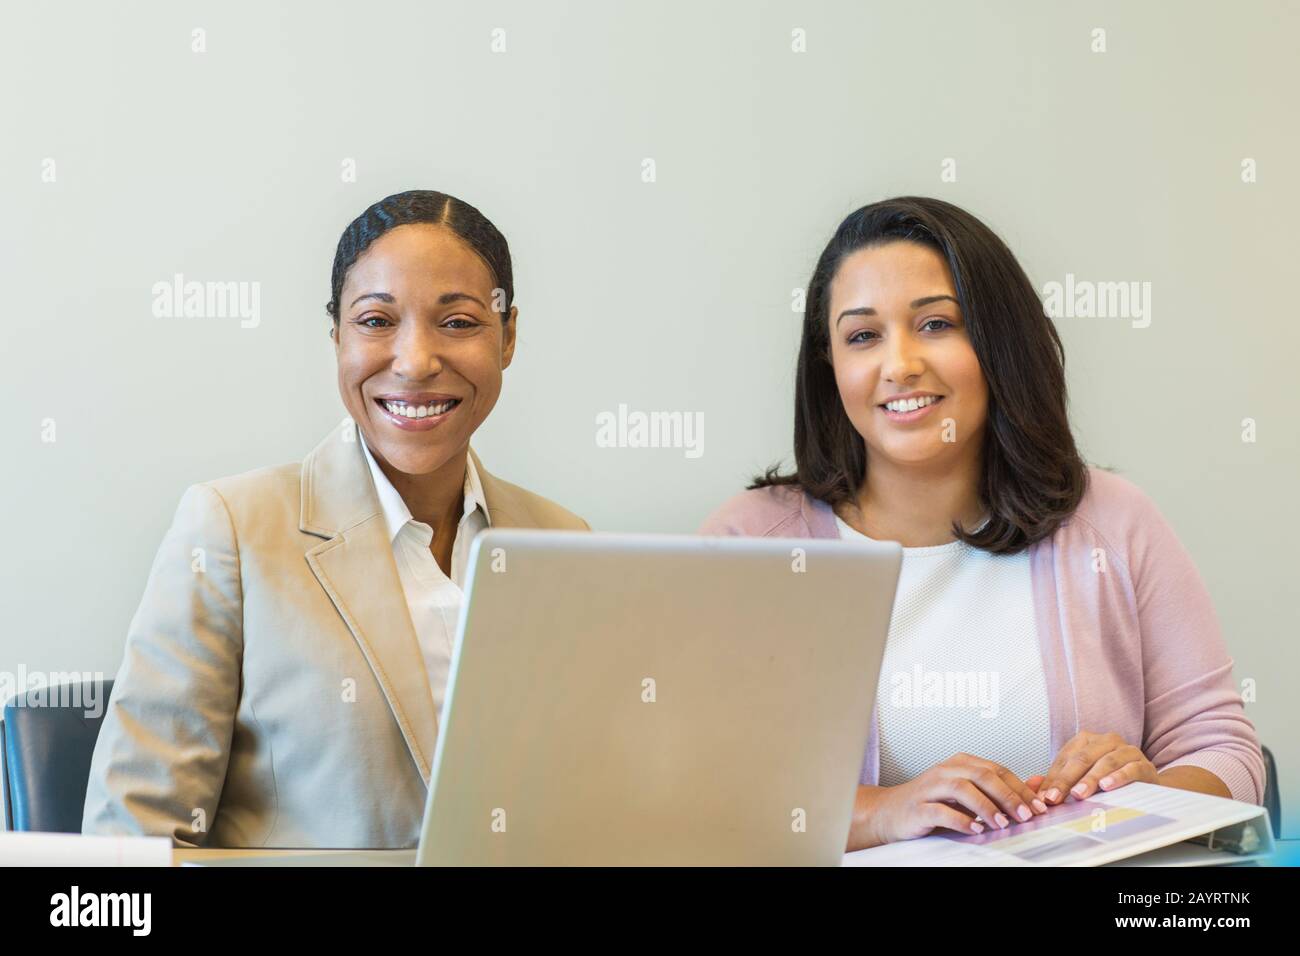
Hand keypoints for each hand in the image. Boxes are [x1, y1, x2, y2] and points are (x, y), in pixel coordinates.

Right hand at [870, 753, 1048, 843]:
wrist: (890, 812)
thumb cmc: (932, 802)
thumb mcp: (968, 793)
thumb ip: (999, 789)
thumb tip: (1038, 785)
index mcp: (960, 763)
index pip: (997, 769)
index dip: (1020, 787)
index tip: (1039, 806)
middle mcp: (946, 770)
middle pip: (982, 775)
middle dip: (1008, 795)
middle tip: (1026, 815)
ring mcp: (930, 787)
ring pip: (962, 788)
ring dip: (986, 806)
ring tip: (1002, 823)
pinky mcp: (918, 807)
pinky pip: (940, 811)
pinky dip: (960, 820)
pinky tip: (975, 829)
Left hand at [1027, 731, 1157, 804]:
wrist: (1146, 782)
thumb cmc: (1109, 777)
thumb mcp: (1082, 777)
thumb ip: (1057, 781)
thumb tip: (1032, 788)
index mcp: (1086, 740)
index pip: (1065, 759)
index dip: (1053, 779)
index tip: (1044, 798)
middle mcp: (1105, 740)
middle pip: (1082, 759)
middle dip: (1066, 780)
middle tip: (1056, 798)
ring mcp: (1126, 750)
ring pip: (1104, 762)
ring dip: (1090, 779)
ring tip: (1078, 793)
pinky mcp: (1143, 764)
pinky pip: (1130, 768)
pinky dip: (1118, 777)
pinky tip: (1107, 785)